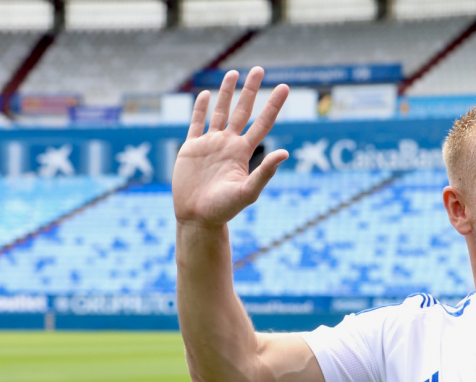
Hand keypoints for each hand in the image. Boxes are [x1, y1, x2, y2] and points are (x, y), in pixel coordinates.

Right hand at [173, 67, 289, 226]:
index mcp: (243, 152)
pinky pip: (196, 124)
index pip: (262, 123)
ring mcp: (210, 144)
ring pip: (219, 112)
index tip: (285, 87)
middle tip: (259, 69)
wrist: (197, 218)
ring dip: (226, 93)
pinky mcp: (191, 148)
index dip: (273, 105)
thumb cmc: (224, 210)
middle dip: (251, 90)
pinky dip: (199, 109)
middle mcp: (228, 144)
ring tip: (234, 73)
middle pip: (242, 110)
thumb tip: (284, 153)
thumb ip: (265, 172)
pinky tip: (204, 94)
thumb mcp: (248, 192)